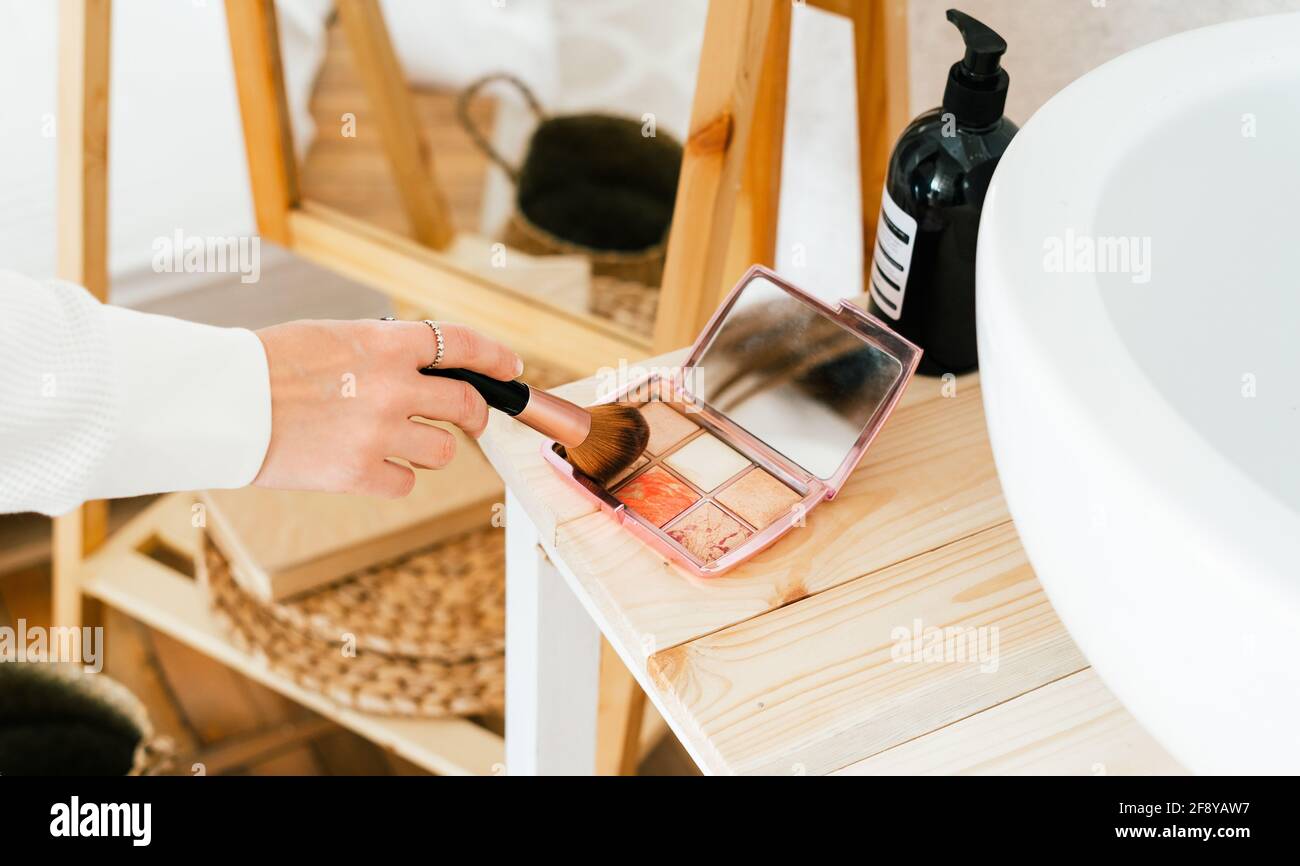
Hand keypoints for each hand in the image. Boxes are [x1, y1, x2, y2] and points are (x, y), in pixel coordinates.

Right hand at [252, 319, 521, 497]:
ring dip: (429, 448)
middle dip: (474, 415)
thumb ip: (384, 351)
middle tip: (469, 420)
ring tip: (395, 440)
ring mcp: (379, 432)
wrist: (223, 402)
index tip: (511, 369)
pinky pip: (407, 482)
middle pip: (465, 405)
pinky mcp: (360, 473)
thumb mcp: (335, 337)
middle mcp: (393, 386)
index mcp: (386, 344)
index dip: (495, 358)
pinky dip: (393, 476)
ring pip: (443, 450)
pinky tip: (366, 465)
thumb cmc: (270, 365)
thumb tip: (427, 367)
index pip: (463, 345)